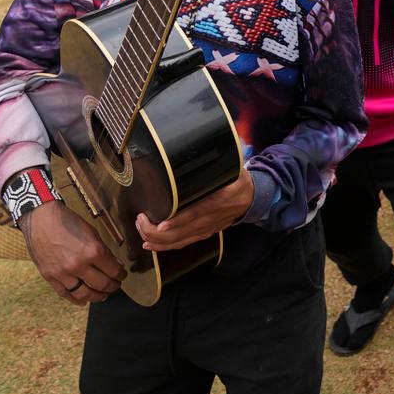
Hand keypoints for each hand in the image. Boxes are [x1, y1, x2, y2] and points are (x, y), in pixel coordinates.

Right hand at [20, 200, 123, 304]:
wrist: (41, 219)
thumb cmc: (69, 222)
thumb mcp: (92, 233)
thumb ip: (104, 250)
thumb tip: (116, 265)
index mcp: (92, 251)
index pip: (113, 270)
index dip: (121, 274)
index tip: (122, 275)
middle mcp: (78, 265)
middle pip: (101, 284)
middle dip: (112, 286)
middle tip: (116, 285)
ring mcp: (63, 273)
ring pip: (84, 294)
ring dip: (97, 297)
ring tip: (103, 295)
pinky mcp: (50, 277)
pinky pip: (65, 294)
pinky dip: (76, 300)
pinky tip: (83, 301)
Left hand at [136, 168, 253, 251]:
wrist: (253, 198)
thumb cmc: (238, 180)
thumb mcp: (232, 168)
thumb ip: (216, 162)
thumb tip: (197, 147)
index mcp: (218, 202)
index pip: (195, 214)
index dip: (177, 221)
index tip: (161, 223)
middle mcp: (210, 220)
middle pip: (181, 233)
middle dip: (156, 231)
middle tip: (140, 219)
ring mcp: (206, 229)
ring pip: (178, 241)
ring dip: (156, 239)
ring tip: (141, 228)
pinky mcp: (203, 234)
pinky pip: (181, 244)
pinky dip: (164, 247)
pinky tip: (150, 244)